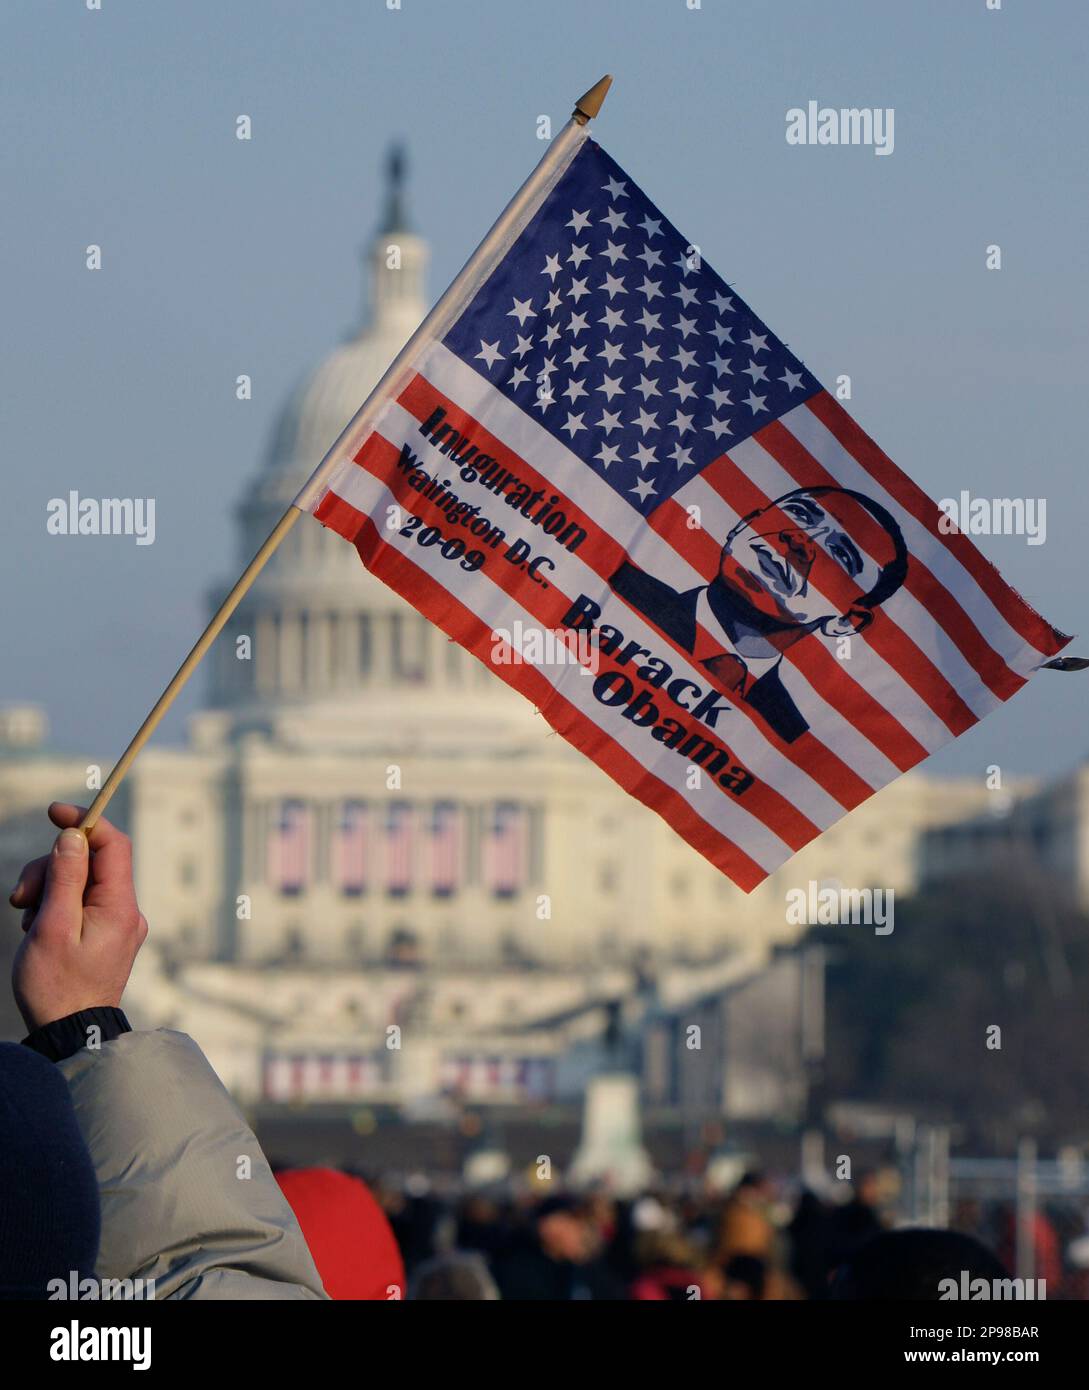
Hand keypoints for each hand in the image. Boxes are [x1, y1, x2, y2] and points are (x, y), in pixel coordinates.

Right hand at [9, 802, 147, 1031]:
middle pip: (90, 862)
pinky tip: (38, 929)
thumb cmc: (57, 986)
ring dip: (48, 890)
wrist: (70, 1033)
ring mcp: (117, 924)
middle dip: (52, 868)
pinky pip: (80, 904)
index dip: (85, 821)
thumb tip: (74, 834)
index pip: (113, 844)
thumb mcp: (53, 927)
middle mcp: (126, 911)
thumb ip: (65, 877)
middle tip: (22, 895)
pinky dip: (54, 907)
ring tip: (28, 920)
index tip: (53, 812)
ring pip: (80, 882)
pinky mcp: (105, 934)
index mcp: (121, 906)